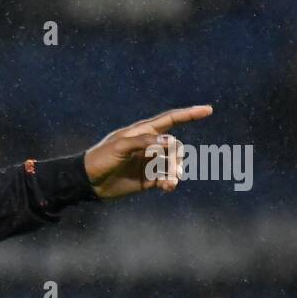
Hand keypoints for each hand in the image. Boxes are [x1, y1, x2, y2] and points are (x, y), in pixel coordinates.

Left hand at [83, 104, 212, 199]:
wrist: (87, 182)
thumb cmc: (100, 158)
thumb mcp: (120, 147)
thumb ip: (144, 142)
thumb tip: (170, 141)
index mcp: (143, 132)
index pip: (170, 120)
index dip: (189, 114)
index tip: (208, 110)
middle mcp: (149, 146)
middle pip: (175, 148)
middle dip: (177, 158)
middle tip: (172, 171)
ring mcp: (149, 163)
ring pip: (173, 165)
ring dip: (175, 172)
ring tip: (170, 183)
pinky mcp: (147, 180)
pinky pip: (165, 179)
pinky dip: (169, 182)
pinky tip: (168, 187)